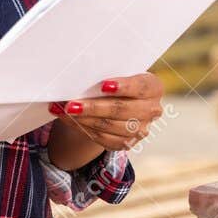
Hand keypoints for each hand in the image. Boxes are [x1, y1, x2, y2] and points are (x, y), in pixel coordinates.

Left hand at [50, 72, 164, 151]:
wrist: (119, 102)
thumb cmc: (116, 82)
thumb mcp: (117, 73)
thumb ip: (105, 75)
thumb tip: (77, 78)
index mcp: (154, 87)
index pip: (140, 87)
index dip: (123, 87)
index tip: (103, 85)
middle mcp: (152, 110)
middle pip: (122, 109)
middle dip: (94, 107)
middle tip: (71, 104)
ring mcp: (141, 130)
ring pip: (109, 126)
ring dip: (84, 119)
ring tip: (64, 111)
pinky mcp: (127, 143)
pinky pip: (102, 138)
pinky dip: (82, 128)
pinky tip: (67, 119)